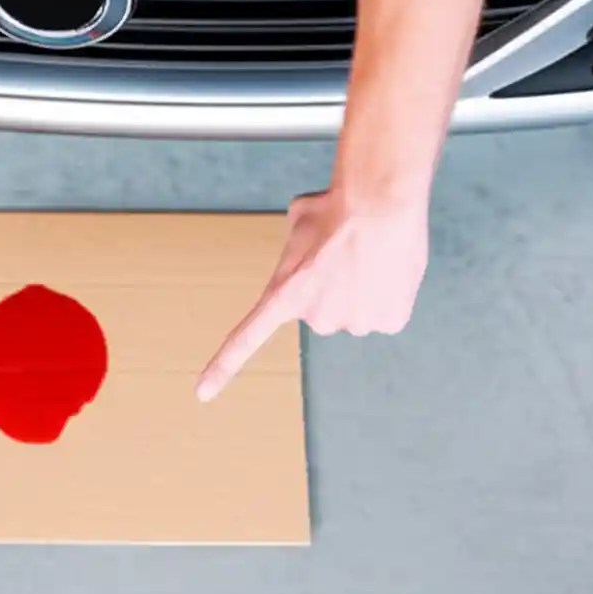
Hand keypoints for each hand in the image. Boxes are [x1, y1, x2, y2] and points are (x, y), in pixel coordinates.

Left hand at [196, 188, 428, 401]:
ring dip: (363, 289)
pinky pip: (386, 312)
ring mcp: (352, 324)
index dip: (223, 367)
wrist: (379, 199)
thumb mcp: (299, 221)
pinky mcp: (388, 321)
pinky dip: (390, 293)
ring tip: (369, 255)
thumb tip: (313, 254)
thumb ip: (297, 250)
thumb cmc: (336, 202)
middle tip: (343, 254)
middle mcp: (315, 318)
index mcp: (282, 294)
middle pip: (323, 311)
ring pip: (357, 311)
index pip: (246, 338)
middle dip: (331, 288)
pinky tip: (389, 267)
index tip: (202, 394)